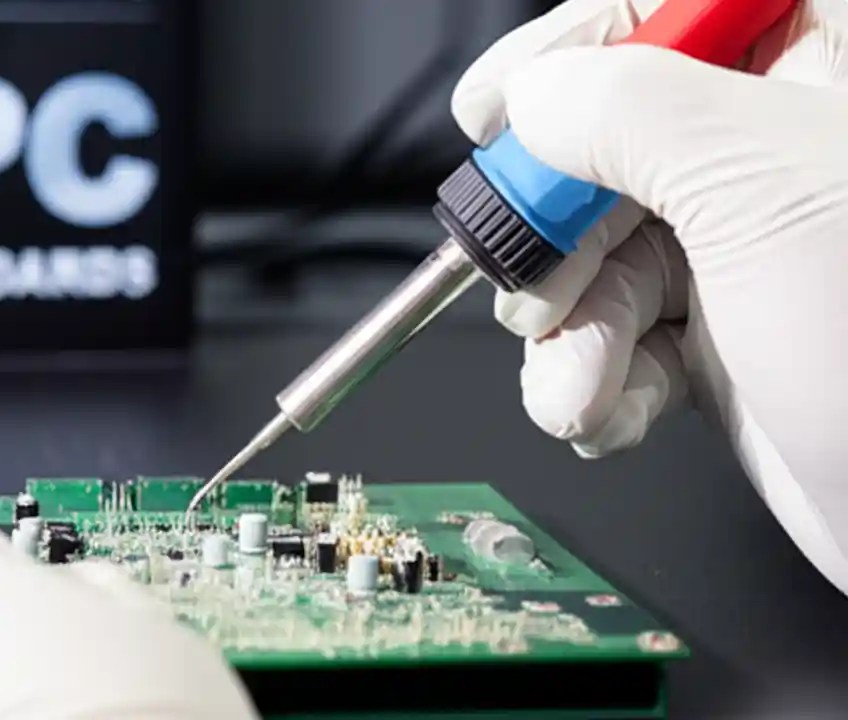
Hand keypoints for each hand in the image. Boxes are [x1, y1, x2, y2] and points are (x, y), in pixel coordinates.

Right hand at [450, 0, 847, 593]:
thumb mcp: (763, 191)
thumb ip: (629, 111)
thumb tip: (538, 95)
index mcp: (826, 71)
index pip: (663, 10)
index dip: (569, 50)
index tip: (494, 111)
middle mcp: (778, 151)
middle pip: (605, 143)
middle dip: (553, 233)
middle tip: (533, 281)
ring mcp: (747, 246)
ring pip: (595, 251)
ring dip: (567, 331)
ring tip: (579, 382)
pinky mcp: (721, 334)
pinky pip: (617, 331)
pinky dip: (596, 381)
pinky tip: (613, 412)